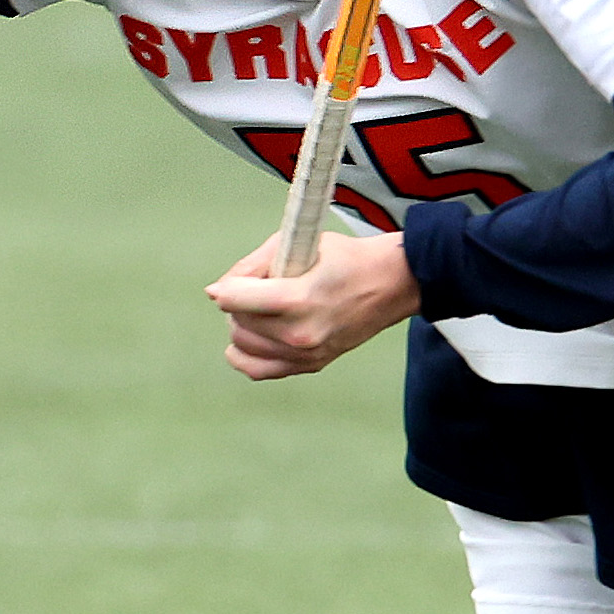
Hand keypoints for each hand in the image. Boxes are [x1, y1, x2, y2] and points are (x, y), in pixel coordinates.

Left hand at [207, 230, 420, 379]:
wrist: (393, 283)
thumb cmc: (348, 257)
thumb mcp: (301, 243)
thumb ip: (255, 263)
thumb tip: (219, 290)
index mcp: (299, 298)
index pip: (236, 299)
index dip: (226, 288)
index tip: (228, 284)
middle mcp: (300, 333)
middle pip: (238, 321)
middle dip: (239, 302)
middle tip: (259, 286)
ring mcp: (306, 354)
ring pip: (243, 345)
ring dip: (244, 324)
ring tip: (262, 308)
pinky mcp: (311, 365)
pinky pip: (258, 370)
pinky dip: (246, 354)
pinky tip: (252, 338)